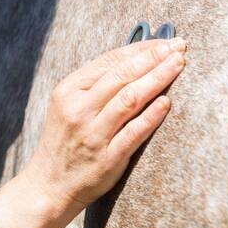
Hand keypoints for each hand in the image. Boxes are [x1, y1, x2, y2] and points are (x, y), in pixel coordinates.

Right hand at [23, 36, 187, 218]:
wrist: (48, 186)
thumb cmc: (66, 142)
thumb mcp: (68, 106)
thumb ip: (95, 85)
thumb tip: (136, 58)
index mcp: (68, 91)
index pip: (110, 61)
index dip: (141, 48)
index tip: (165, 42)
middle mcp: (78, 109)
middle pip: (122, 75)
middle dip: (153, 58)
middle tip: (179, 47)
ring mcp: (92, 134)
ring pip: (129, 99)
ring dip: (157, 79)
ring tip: (179, 65)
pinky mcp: (106, 159)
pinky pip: (133, 133)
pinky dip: (151, 117)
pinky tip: (168, 103)